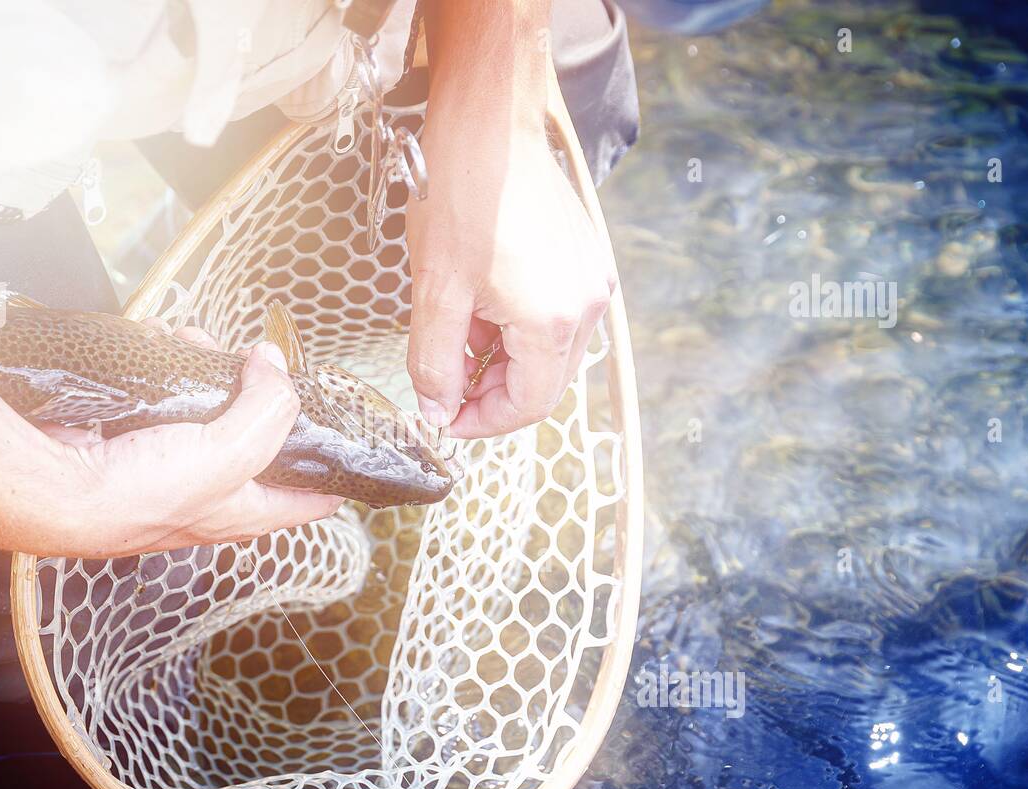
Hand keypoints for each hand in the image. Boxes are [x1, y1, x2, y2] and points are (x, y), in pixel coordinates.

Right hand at [39, 328, 340, 557]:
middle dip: (260, 389)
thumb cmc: (137, 493)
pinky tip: (160, 343)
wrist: (54, 486)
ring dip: (209, 367)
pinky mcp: (138, 437)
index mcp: (246, 510)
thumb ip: (268, 411)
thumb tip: (275, 366)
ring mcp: (174, 463)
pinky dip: (166, 364)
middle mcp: (214, 491)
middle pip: (259, 433)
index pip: (313, 498)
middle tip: (255, 359)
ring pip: (211, 406)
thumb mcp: (230, 454)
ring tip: (196, 340)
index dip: (339, 468)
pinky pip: (165, 393)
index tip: (352, 431)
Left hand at [407, 128, 614, 439]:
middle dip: (492, 392)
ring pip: (550, 352)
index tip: (446, 418)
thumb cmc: (460, 197)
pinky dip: (519, 328)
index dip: (483, 422)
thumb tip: (438, 411)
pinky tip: (483, 304)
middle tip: (446, 382)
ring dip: (504, 359)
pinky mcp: (588, 261)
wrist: (490, 126)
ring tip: (460, 331)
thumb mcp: (434, 291)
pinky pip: (558, 317)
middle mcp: (587, 307)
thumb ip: (435, 362)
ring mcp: (593, 282)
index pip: (528, 405)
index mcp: (552, 321)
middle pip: (544, 383)